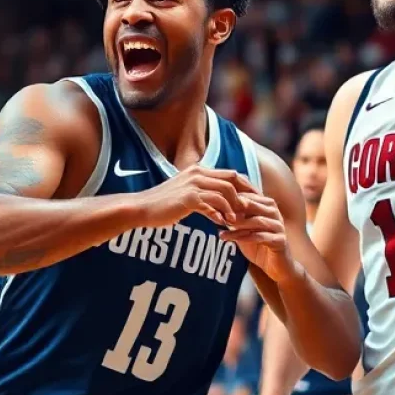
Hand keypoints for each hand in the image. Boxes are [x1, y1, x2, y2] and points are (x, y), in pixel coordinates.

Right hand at [138, 165, 255, 227]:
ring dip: (234, 207)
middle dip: (246, 195)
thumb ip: (202, 194)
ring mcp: (193, 184)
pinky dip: (221, 215)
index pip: (231, 174)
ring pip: (225, 192)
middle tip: (253, 210)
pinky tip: (222, 225)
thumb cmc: (162, 204)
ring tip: (236, 221)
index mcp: (199, 170)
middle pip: (233, 180)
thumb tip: (218, 205)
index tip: (254, 199)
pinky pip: (213, 205)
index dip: (245, 186)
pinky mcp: (189, 198)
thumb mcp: (185, 194)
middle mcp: (198, 173)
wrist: (141, 208)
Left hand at [219, 192, 295, 283]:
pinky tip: (228, 238)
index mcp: (267, 205)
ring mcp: (279, 226)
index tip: (215, 202)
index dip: (232, 198)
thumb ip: (234, 218)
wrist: (277, 267)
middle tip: (218, 211)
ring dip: (238, 223)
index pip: (248, 196)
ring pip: (257, 220)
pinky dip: (243, 237)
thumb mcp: (244, 229)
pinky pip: (260, 237)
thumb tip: (214, 208)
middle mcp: (274, 213)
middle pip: (253, 205)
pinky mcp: (280, 240)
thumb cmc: (259, 246)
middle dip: (234, 208)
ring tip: (222, 225)